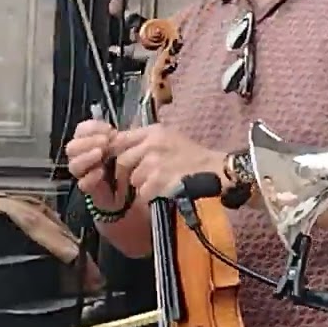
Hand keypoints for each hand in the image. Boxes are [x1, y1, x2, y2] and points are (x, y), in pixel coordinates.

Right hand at [65, 119, 118, 204]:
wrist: (130, 186)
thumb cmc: (124, 160)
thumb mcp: (123, 145)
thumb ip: (117, 138)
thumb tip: (115, 134)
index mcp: (88, 141)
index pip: (81, 130)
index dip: (92, 128)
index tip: (110, 130)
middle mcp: (81, 156)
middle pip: (72, 147)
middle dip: (88, 142)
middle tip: (105, 141)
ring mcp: (83, 173)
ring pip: (74, 165)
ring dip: (86, 157)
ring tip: (101, 154)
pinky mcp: (89, 188)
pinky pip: (83, 183)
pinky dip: (90, 176)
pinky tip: (100, 172)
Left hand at [109, 124, 228, 201]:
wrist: (214, 169)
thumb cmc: (191, 155)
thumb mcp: (168, 137)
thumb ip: (144, 140)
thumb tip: (116, 145)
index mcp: (153, 131)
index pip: (120, 139)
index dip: (113, 152)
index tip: (114, 161)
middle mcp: (152, 144)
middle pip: (122, 161)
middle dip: (127, 172)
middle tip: (138, 178)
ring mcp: (155, 162)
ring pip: (133, 179)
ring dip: (141, 185)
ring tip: (157, 183)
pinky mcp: (159, 180)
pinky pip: (143, 192)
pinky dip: (151, 195)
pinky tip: (162, 190)